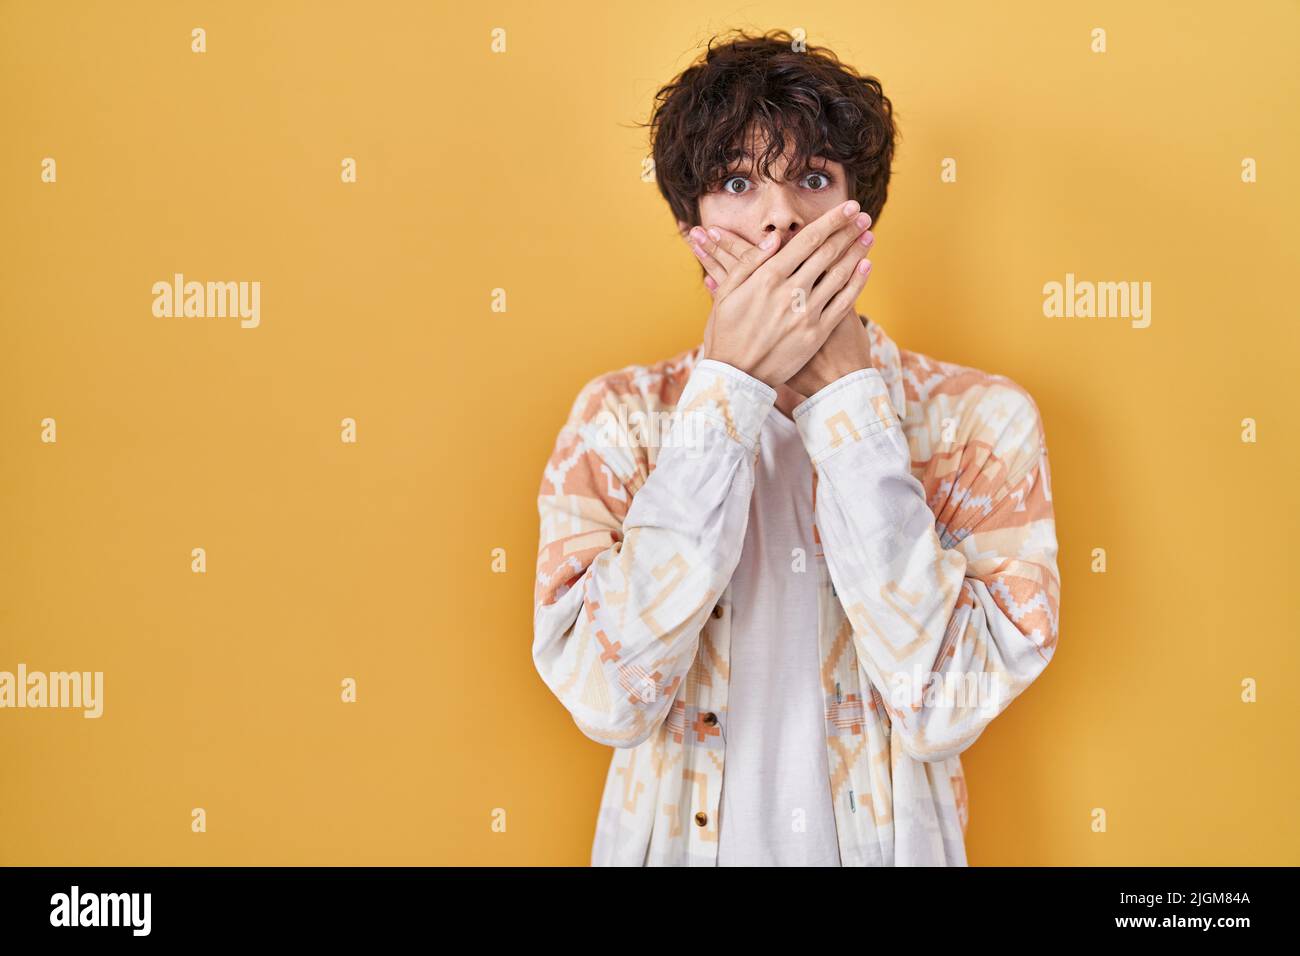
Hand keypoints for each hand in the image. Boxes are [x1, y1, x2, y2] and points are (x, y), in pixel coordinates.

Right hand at [685, 201, 874, 389]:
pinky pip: (842, 303)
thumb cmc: (726, 333)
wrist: (736, 376)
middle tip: (864, 215)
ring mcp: (805, 314)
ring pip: (839, 275)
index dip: (831, 221)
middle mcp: (790, 292)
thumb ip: (749, 263)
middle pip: (827, 253)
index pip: (807, 241)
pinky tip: (866, 266)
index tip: (848, 207)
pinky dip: (856, 282)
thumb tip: (774, 238)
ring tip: (869, 234)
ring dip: (857, 252)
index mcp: (767, 278)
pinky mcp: (816, 334)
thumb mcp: (725, 294)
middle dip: (848, 231)